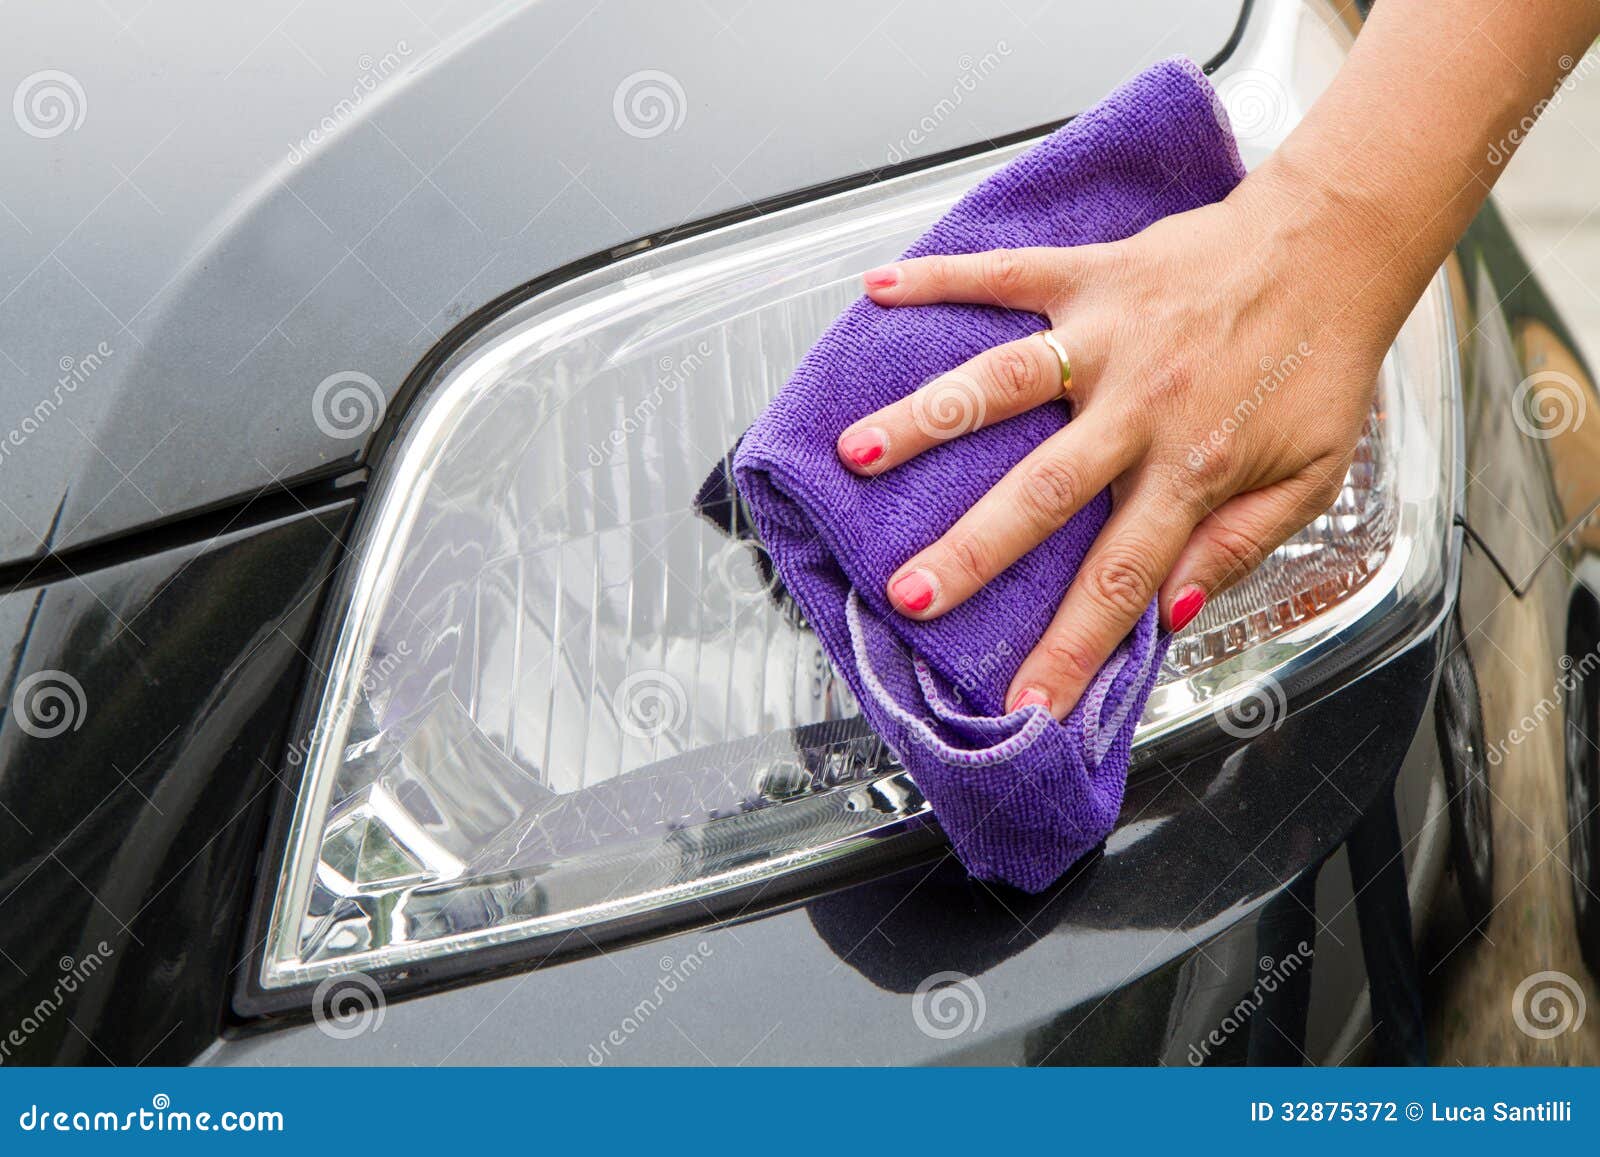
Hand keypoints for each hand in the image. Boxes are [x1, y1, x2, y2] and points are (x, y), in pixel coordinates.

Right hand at [836, 181, 1404, 719]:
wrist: (1337, 246)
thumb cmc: (1320, 366)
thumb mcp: (1312, 479)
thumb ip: (1241, 546)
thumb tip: (1171, 612)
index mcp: (1192, 469)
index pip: (1121, 580)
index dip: (1072, 648)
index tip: (1026, 705)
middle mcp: (1140, 408)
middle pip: (1043, 493)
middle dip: (973, 550)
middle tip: (909, 596)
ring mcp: (1108, 337)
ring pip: (1004, 384)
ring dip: (927, 419)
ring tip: (856, 453)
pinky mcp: (1091, 273)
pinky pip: (1007, 275)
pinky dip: (941, 278)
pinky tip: (878, 291)